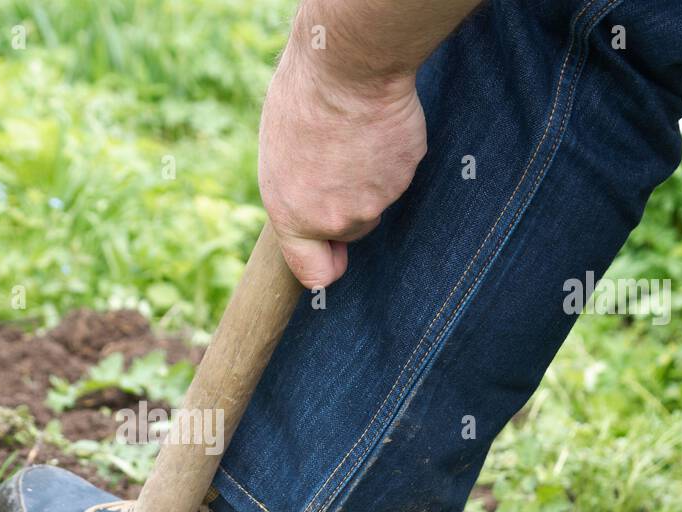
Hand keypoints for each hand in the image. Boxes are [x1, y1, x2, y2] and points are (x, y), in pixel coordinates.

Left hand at [259, 48, 426, 288]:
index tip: (334, 253)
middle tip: (341, 158)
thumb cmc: (302, 100)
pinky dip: (392, 154)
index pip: (315, 274)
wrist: (346, 66)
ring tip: (355, 134)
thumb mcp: (277, 153)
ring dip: (371, 176)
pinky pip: (399, 171)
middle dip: (350, 204)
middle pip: (353, 228)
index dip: (327, 266)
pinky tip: (377, 126)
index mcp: (293, 217)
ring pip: (378, 199)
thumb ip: (294, 192)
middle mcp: (334, 219)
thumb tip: (307, 207)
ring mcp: (375, 200)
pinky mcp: (405, 176)